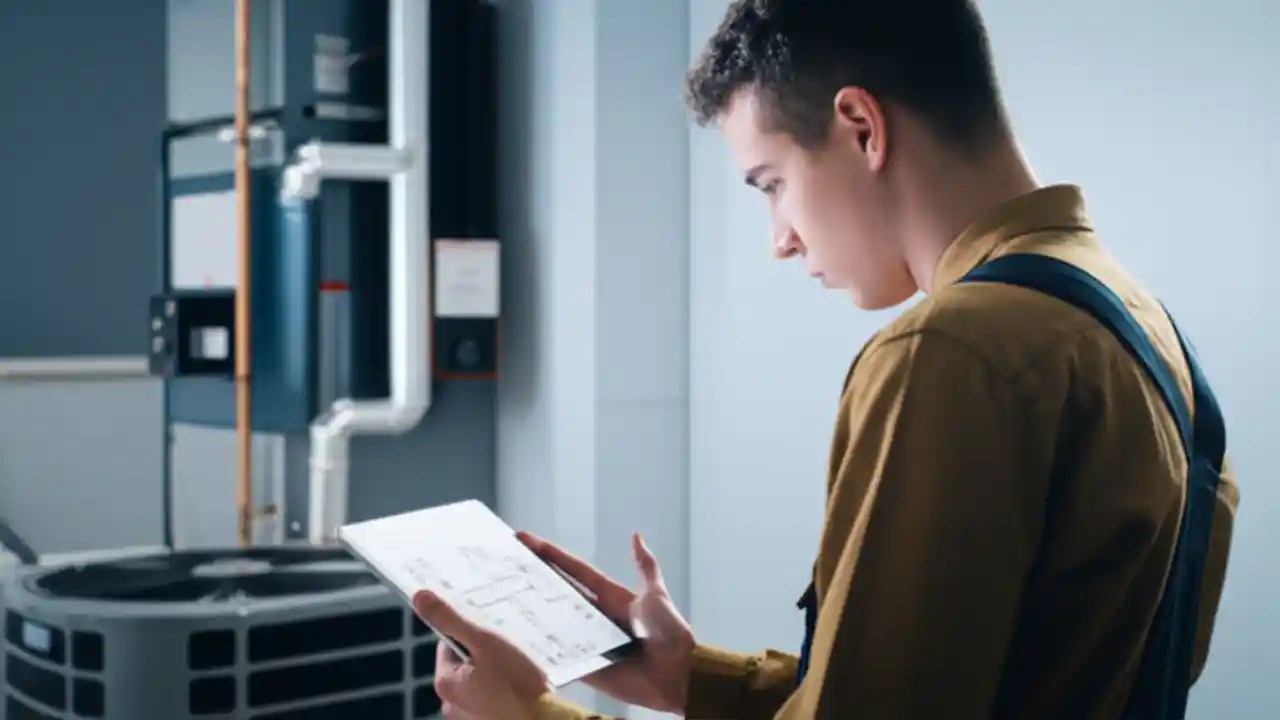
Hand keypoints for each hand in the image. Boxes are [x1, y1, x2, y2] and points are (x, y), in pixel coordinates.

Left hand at [412, 590, 549, 719]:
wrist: (542, 719)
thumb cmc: (517, 683)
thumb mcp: (485, 642)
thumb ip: (451, 620)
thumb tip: (420, 597)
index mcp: (445, 682)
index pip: (448, 645)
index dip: (471, 636)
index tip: (492, 638)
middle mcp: (449, 704)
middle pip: (462, 664)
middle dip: (482, 657)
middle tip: (506, 655)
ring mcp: (467, 718)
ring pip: (476, 682)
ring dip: (490, 675)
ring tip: (513, 673)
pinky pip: (487, 699)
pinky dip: (498, 692)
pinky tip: (514, 690)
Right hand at [517, 531, 695, 713]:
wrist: (678, 674)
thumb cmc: (670, 632)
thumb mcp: (657, 594)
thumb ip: (645, 567)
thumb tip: (636, 536)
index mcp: (608, 595)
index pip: (573, 570)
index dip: (550, 554)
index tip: (525, 540)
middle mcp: (594, 615)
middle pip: (557, 594)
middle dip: (532, 580)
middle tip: (504, 567)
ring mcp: (589, 640)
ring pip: (554, 624)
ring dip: (532, 614)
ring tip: (502, 601)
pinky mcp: (588, 664)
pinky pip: (561, 656)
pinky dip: (543, 650)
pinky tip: (519, 641)